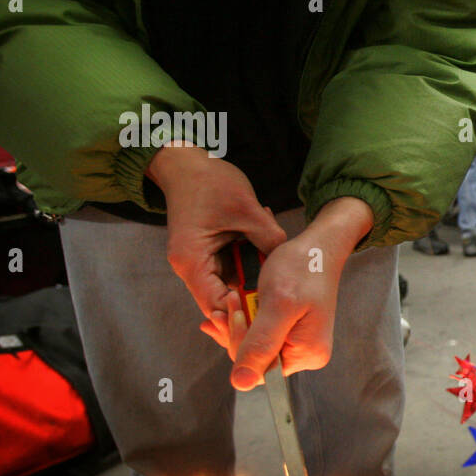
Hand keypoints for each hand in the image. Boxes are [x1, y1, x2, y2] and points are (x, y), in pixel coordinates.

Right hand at [147, 143, 285, 328]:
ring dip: (253, 275)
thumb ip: (270, 239)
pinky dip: (249, 262)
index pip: (217, 306)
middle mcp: (191, 268)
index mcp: (192, 261)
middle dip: (254, 293)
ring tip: (270, 255)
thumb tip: (289, 264)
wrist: (186, 163)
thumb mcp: (248, 210)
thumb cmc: (210, 182)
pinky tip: (262, 242)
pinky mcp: (208, 255)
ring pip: (231, 285)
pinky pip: (231, 269)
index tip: (273, 305)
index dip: (245, 312)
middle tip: (281, 283)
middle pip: (223, 301)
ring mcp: (199, 262)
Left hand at [217, 196, 373, 390]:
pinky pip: (260, 334)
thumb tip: (242, 384)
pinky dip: (245, 320)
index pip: (260, 370)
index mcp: (306, 353)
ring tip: (232, 298)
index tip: (229, 315)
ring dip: (238, 323)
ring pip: (254, 345)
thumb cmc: (303, 269)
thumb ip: (260, 345)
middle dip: (236, 331)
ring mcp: (298, 342)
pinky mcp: (290, 331)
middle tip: (230, 301)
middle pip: (256, 359)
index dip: (238, 345)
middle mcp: (305, 353)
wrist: (317, 249)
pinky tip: (235, 306)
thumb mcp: (278, 306)